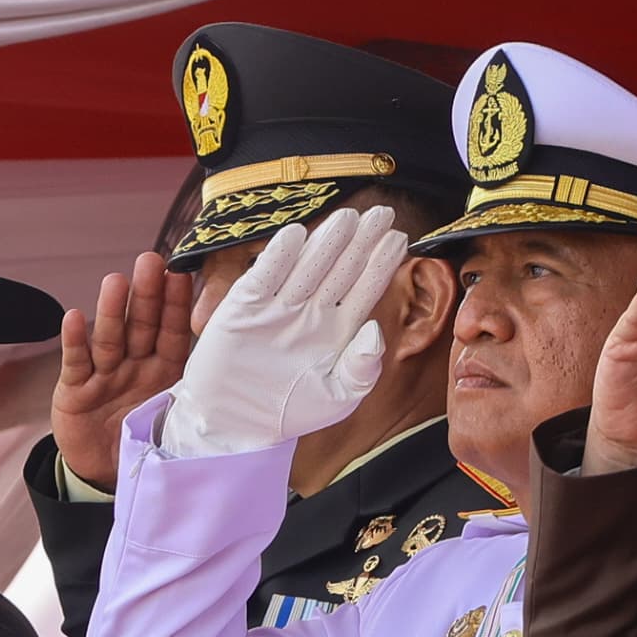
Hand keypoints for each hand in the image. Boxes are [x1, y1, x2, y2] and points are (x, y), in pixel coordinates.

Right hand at [52, 253, 196, 489]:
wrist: (105, 473)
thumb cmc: (144, 436)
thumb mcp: (174, 414)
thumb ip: (194, 391)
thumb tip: (238, 369)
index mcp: (163, 369)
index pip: (172, 331)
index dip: (176, 304)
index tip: (182, 274)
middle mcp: (134, 365)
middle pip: (141, 325)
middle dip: (146, 294)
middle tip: (150, 261)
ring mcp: (103, 375)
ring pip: (110, 338)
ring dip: (113, 311)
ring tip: (116, 282)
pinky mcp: (74, 391)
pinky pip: (76, 363)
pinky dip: (75, 342)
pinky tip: (74, 318)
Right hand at [169, 206, 405, 458]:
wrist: (235, 423)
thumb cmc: (290, 413)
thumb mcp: (337, 397)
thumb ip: (362, 369)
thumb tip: (376, 331)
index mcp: (337, 330)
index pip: (364, 289)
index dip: (381, 263)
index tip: (401, 238)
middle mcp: (310, 312)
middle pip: (340, 269)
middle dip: (361, 241)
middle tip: (383, 212)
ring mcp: (278, 306)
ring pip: (307, 266)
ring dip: (326, 241)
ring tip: (348, 217)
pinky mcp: (244, 306)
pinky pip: (264, 276)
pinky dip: (277, 257)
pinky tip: (296, 235)